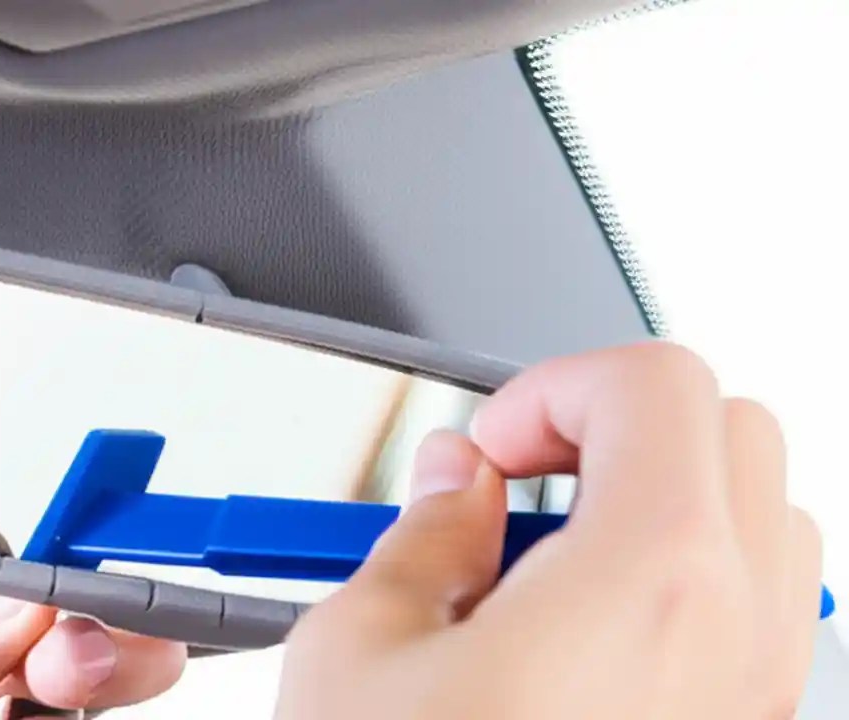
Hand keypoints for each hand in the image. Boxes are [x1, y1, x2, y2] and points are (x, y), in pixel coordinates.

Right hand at [277, 342, 822, 718]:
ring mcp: (755, 694)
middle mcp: (731, 634)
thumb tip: (452, 480)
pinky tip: (571, 638)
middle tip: (520, 483)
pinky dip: (676, 580)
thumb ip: (420, 536)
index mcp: (644, 583)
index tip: (489, 447)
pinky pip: (752, 610)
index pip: (655, 385)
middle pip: (731, 431)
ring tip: (546, 563)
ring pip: (760, 517)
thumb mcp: (360, 656)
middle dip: (616, 427)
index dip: (554, 387)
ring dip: (657, 499)